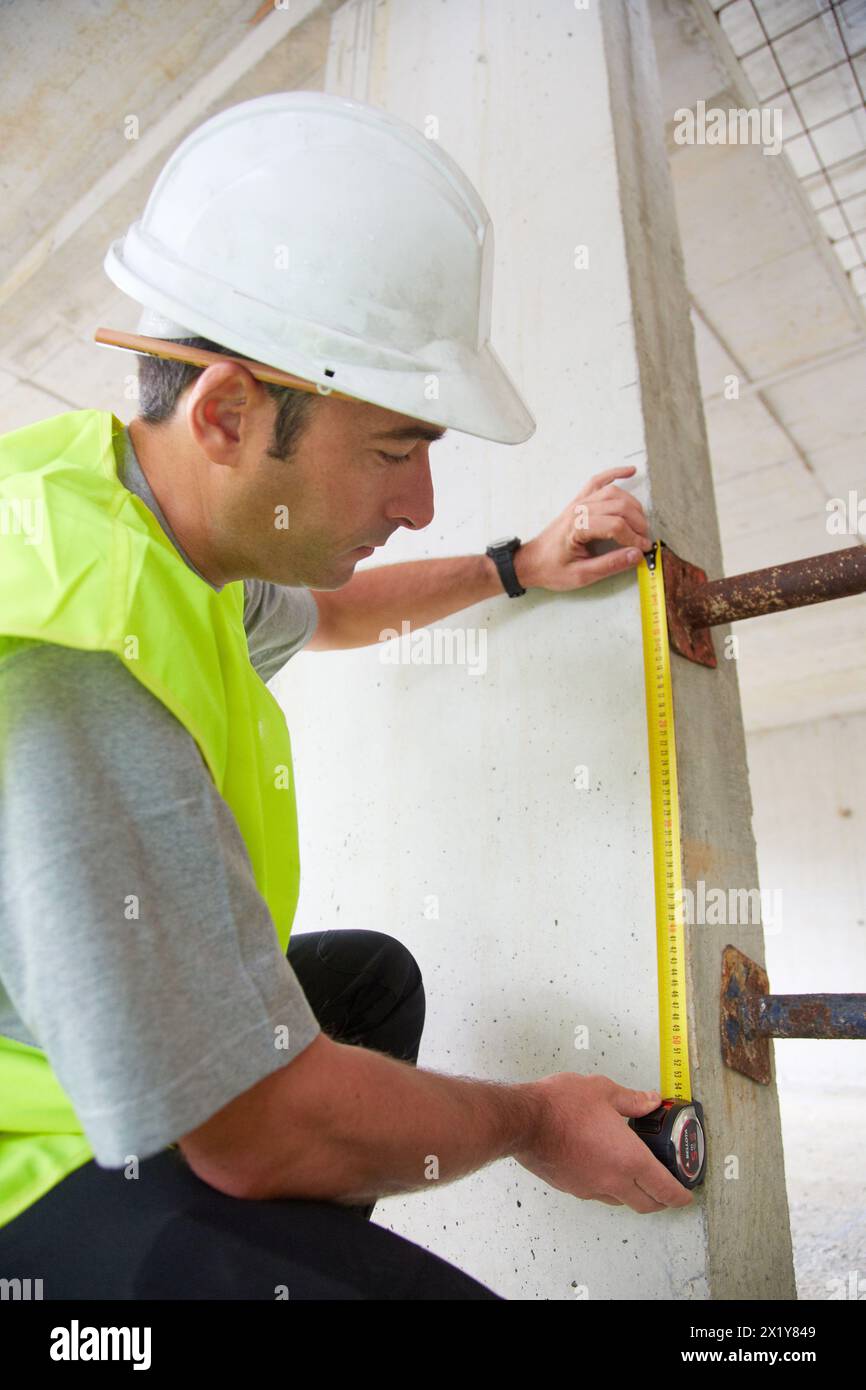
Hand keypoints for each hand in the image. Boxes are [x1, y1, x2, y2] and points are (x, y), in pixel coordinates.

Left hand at [514, 466, 652, 592]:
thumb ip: (610, 565)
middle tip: (644, 539)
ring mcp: (578, 503)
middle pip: (618, 506)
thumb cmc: (551, 569)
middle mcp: (579, 510)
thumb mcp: (581, 575)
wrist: (530, 562)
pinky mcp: (579, 501)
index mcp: (578, 527)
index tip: (643, 550)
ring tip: (641, 523)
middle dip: (637, 522)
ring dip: (632, 505)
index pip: (615, 526)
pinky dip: (614, 473)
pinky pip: (598, 481)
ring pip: (613, 493)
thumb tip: (636, 555)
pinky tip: (630, 471)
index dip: (634, 538)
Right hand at [514, 1072, 693, 1212]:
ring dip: (634, 1193)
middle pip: (647, 1204)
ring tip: (635, 1173)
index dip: (680, 1195)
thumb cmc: (562, 1105)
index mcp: (629, 1159)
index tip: (687, 1194)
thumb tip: (652, 1102)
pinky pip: (598, 1194)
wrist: (524, 1121)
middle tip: (667, 1188)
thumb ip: (632, 1100)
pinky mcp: (571, 1188)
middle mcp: (612, 1180)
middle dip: (662, 1200)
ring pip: (621, 1201)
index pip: (664, 1189)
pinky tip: (603, 1166)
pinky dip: (609, 1186)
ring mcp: (590, 1188)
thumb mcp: (603, 1091)